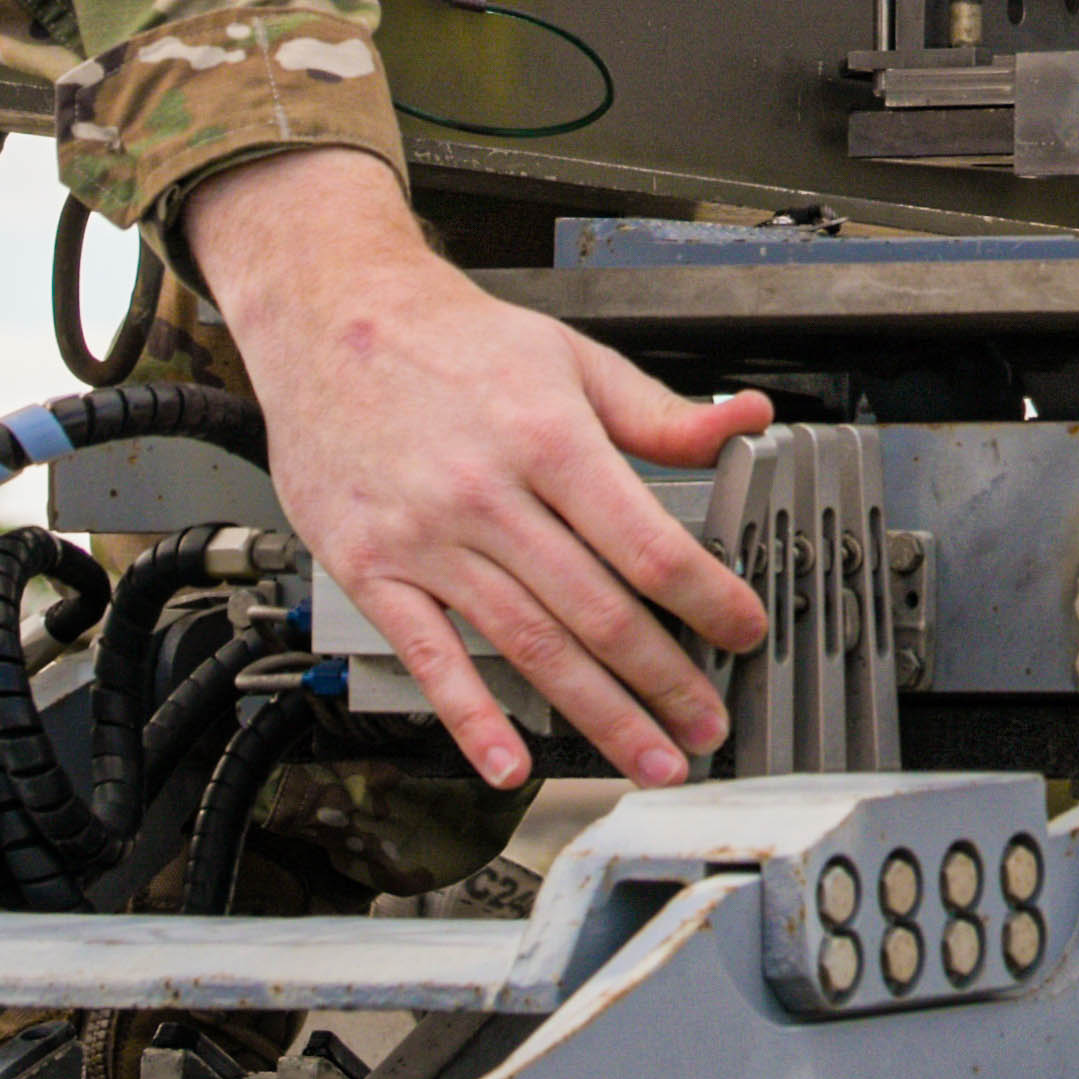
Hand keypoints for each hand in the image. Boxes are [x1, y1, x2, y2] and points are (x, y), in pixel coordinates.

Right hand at [181, 148, 775, 790]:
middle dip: (664, 681)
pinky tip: (508, 761)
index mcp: (549, 437)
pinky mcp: (371, 567)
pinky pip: (429, 655)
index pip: (647, 545)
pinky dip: (471, 717)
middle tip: (706, 725)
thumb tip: (746, 421)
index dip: (707, 600)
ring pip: (527, 645)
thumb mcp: (571, 358)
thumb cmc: (452, 341)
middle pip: (595, 611)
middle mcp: (489, 493)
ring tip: (648, 755)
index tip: (742, 632)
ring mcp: (427, 538)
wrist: (332, 316)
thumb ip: (658, 412)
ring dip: (596, 713)